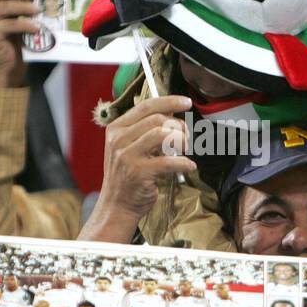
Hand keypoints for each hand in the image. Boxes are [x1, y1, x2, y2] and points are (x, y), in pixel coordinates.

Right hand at [80, 95, 195, 242]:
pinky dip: (184, 162)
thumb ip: (145, 129)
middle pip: (157, 119)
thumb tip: (172, 111)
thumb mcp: (128, 147)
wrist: (116, 205)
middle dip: (179, 125)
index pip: (146, 106)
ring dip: (181, 140)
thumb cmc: (127, 175)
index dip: (170, 101)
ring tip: (186, 148)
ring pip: (162, 134)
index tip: (187, 103)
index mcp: (116, 129)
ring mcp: (127, 156)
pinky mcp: (138, 173)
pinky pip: (168, 161)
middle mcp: (119, 140)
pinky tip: (189, 166)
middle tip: (187, 137)